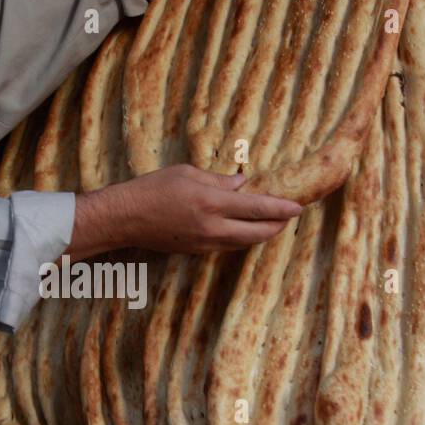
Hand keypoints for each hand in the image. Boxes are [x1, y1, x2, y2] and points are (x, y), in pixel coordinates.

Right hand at [68, 165, 303, 258]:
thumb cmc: (152, 189)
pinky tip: (244, 229)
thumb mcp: (187, 173)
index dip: (281, 208)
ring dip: (260, 234)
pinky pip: (228, 246)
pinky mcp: (196, 251)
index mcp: (212, 203)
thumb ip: (219, 180)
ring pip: (244, 243)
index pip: (257, 207)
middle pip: (257, 233)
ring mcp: (205, 243)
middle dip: (277, 226)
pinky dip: (241, 238)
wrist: (125, 219)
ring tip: (271, 223)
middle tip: (288, 217)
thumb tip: (242, 184)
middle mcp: (212, 227)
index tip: (298, 207)